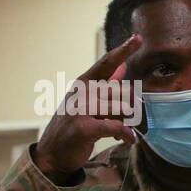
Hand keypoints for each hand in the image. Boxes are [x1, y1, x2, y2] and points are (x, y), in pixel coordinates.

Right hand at [35, 34, 141, 182]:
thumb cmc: (74, 125)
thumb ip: (106, 84)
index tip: (138, 38)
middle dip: (129, 109)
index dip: (123, 50)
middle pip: (121, 92)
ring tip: (122, 132)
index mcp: (84, 83)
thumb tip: (123, 66)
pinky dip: (126, 133)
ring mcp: (81, 109)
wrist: (53, 153)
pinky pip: (115, 126)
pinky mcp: (84, 127)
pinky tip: (128, 139)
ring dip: (127, 123)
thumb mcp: (88, 101)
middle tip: (124, 122)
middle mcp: (82, 92)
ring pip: (121, 108)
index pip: (106, 63)